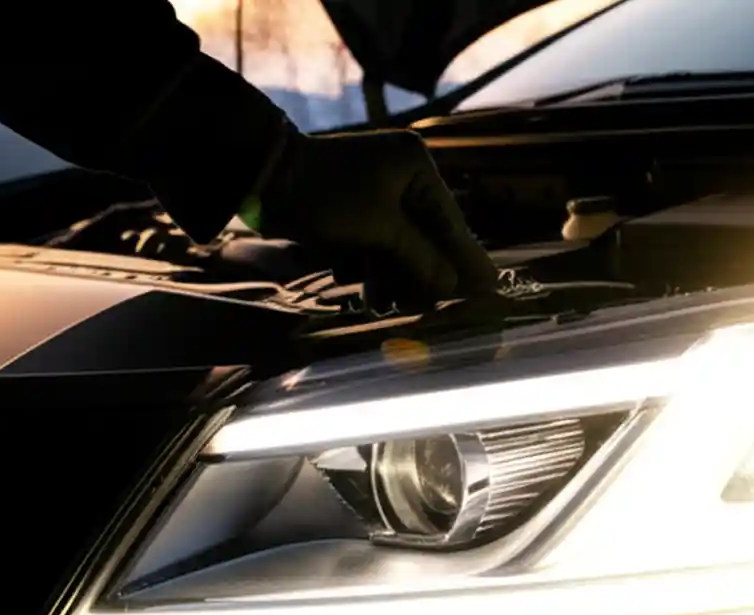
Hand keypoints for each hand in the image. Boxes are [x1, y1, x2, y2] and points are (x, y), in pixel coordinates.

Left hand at [253, 129, 497, 309]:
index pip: (450, 222)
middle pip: (427, 236)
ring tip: (398, 308)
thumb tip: (453, 285)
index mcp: (415, 167)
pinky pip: (377, 246)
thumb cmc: (326, 196)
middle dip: (428, 274)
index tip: (490, 288)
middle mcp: (402, 178)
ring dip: (399, 278)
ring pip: (400, 246)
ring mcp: (377, 195)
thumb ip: (420, 257)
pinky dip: (375, 270)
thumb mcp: (380, 229)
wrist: (263, 180)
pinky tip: (376, 298)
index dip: (467, 259)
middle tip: (443, 309)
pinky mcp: (354, 213)